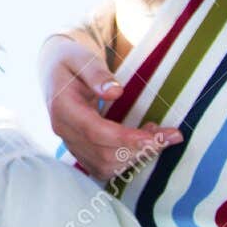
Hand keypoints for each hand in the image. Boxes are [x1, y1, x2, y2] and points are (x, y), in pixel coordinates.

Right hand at [41, 36, 182, 182]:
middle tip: (170, 134)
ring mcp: (71, 144)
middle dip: (140, 148)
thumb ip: (97, 74)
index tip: (155, 136)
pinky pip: (104, 168)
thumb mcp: (82, 58)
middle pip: (103, 153)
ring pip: (106, 165)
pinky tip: (143, 145)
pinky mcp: (81, 151)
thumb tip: (115, 92)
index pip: (94, 131)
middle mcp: (64, 131)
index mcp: (62, 107)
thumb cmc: (71, 62)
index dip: (125, 138)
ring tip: (159, 136)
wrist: (55, 72)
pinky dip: (128, 161)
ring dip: (137, 155)